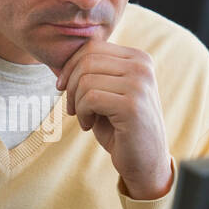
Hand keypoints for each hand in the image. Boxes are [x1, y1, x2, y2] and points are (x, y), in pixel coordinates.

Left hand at [55, 40, 172, 199]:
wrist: (145, 162)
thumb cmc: (121, 127)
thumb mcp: (108, 93)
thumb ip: (93, 73)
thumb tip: (62, 61)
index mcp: (139, 58)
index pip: (92, 47)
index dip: (70, 66)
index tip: (62, 88)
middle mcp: (142, 67)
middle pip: (87, 60)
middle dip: (71, 85)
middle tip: (71, 108)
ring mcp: (139, 85)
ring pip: (86, 80)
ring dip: (76, 103)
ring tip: (85, 118)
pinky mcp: (132, 105)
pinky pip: (90, 98)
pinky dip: (81, 113)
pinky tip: (88, 125)